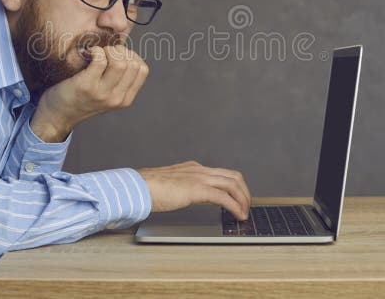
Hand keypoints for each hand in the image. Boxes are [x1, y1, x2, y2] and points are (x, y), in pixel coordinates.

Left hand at [30, 45, 148, 141]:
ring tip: (97, 53)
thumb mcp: (106, 95)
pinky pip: (100, 59)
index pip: (142, 69)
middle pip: (132, 64)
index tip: (117, 56)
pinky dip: (96, 51)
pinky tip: (88, 54)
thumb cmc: (79, 99)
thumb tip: (123, 51)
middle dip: (120, 51)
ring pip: (120, 62)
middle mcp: (117, 98)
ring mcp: (102, 93)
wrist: (56, 116)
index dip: (132, 56)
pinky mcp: (86, 86)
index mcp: (125, 99)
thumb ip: (118, 80)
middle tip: (105, 53)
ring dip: (108, 51)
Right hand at [136, 160, 251, 220]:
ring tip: (245, 212)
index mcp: (193, 168)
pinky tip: (237, 215)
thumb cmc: (147, 188)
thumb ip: (180, 188)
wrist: (137, 187)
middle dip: (244, 192)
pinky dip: (235, 206)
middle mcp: (199, 170)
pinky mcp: (197, 189)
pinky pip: (224, 197)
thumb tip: (181, 197)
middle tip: (246, 206)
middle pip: (233, 176)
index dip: (235, 186)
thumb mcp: (170, 185)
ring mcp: (199, 178)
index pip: (222, 173)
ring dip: (243, 199)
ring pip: (233, 184)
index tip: (239, 198)